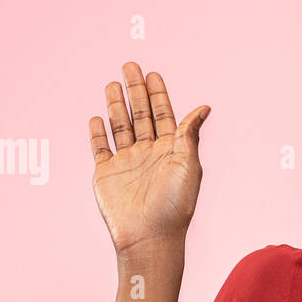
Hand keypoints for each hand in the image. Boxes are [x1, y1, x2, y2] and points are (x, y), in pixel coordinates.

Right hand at [89, 61, 210, 254]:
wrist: (149, 235)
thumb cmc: (175, 204)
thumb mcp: (188, 164)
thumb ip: (188, 134)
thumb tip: (204, 107)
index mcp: (170, 151)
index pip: (163, 115)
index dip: (158, 95)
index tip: (152, 74)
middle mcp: (148, 154)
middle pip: (140, 115)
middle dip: (135, 91)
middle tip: (130, 66)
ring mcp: (126, 163)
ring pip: (120, 127)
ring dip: (116, 106)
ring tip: (112, 84)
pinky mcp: (106, 175)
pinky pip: (101, 148)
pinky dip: (98, 133)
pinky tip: (97, 117)